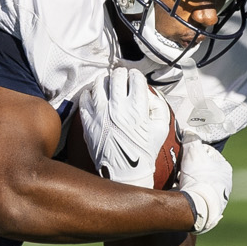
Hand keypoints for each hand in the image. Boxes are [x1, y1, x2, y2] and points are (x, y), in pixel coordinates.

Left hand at [77, 68, 173, 186]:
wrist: (126, 170)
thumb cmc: (144, 150)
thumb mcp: (161, 127)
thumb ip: (158, 105)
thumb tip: (148, 92)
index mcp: (137, 108)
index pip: (135, 78)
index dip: (136, 76)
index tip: (135, 79)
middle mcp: (118, 108)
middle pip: (116, 76)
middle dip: (121, 75)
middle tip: (121, 79)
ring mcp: (101, 113)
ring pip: (99, 83)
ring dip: (104, 81)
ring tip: (107, 85)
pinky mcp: (88, 121)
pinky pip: (85, 98)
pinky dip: (90, 94)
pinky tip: (95, 97)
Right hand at [174, 138, 231, 232]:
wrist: (195, 206)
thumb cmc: (199, 177)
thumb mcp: (194, 152)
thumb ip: (191, 139)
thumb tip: (188, 132)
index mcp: (225, 169)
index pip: (208, 153)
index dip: (195, 150)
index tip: (185, 152)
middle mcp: (222, 184)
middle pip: (201, 168)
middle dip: (189, 166)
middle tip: (179, 165)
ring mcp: (212, 196)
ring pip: (196, 182)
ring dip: (185, 179)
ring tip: (176, 177)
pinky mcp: (202, 206)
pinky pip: (191, 193)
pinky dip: (183, 190)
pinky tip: (175, 189)